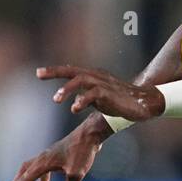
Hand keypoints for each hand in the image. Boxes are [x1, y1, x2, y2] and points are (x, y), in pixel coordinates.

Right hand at [1, 119, 107, 180]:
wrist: (90, 134)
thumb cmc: (82, 151)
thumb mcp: (78, 172)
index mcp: (42, 164)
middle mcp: (41, 159)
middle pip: (20, 177)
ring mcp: (48, 156)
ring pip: (28, 171)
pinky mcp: (56, 156)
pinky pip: (41, 168)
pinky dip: (39, 177)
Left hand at [36, 64, 164, 120]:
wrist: (143, 103)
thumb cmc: (121, 101)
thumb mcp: (100, 98)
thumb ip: (86, 96)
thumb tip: (74, 100)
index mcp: (93, 77)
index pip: (71, 71)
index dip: (54, 71)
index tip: (38, 73)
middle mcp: (97, 77)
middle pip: (73, 71)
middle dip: (55, 72)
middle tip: (39, 75)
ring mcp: (103, 84)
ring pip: (82, 80)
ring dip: (67, 88)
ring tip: (56, 99)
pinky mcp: (110, 94)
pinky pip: (94, 94)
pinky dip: (83, 100)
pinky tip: (75, 109)